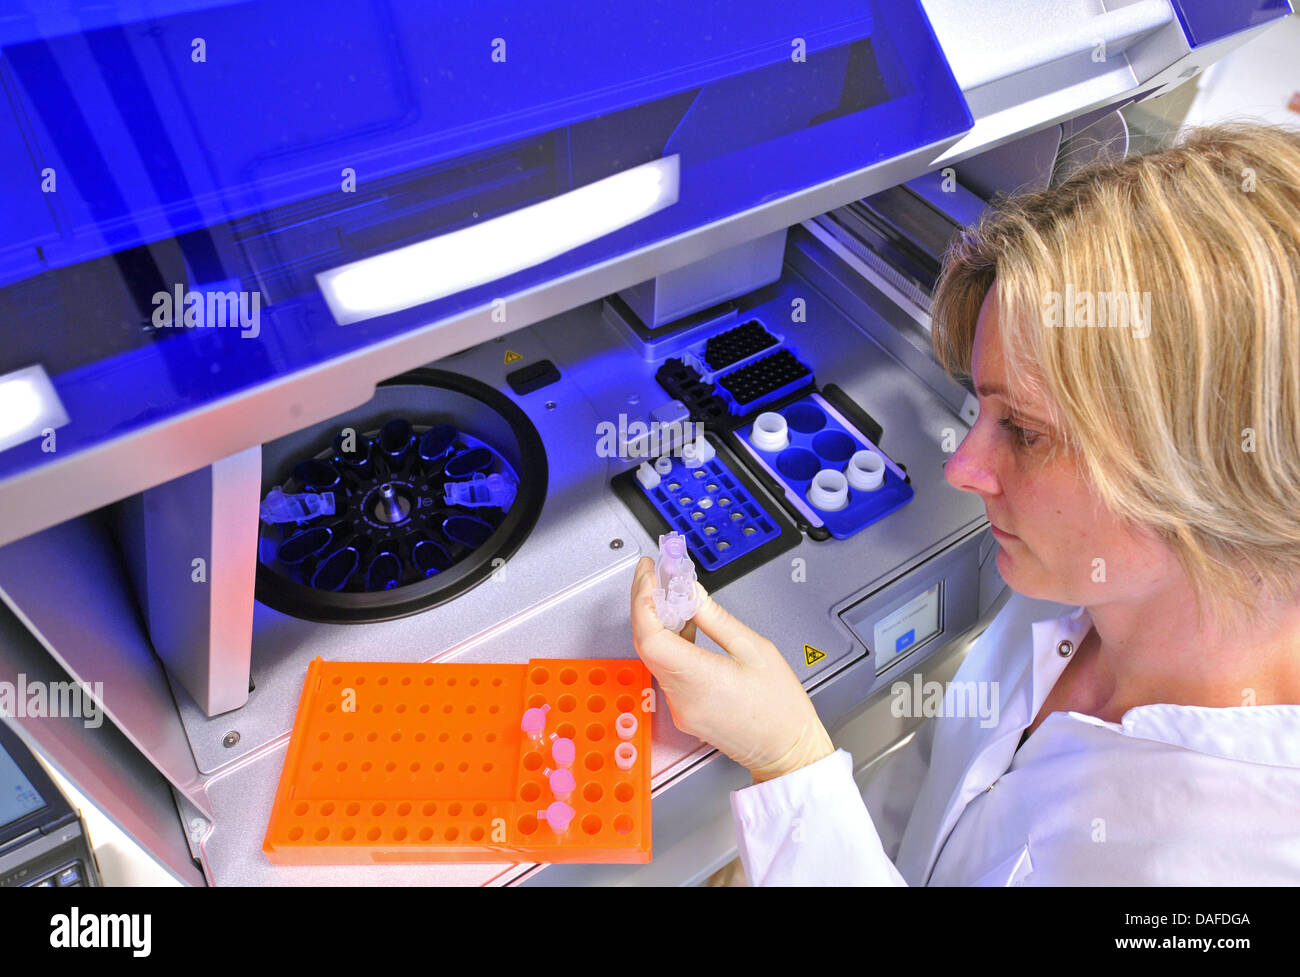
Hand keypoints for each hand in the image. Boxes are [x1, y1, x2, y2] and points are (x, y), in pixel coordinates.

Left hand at [629, 556, 833, 782]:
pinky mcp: (683, 710)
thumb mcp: (755, 649)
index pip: (650, 635)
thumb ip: (715, 618)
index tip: (649, 572)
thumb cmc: (780, 708)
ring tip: (673, 594)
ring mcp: (679, 706)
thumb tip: (689, 592)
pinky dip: (669, 643)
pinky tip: (683, 625)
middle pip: (646, 642)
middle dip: (647, 603)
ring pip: (654, 655)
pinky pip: (666, 669)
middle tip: (657, 575)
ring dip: (657, 622)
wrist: (787, 752)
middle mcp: (681, 696)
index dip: (643, 599)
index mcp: (699, 678)